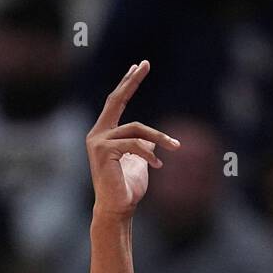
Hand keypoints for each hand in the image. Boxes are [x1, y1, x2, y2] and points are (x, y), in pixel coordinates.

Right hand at [86, 60, 180, 217]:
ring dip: (159, 137)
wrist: (118, 209)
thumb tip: (152, 139)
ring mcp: (98, 141)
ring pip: (136, 129)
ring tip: (174, 148)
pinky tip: (158, 165)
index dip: (127, 84)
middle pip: (116, 100)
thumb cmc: (128, 189)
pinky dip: (149, 154)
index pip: (116, 103)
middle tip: (145, 63)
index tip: (138, 66)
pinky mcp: (104, 151)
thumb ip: (143, 147)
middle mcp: (97, 134)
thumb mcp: (140, 162)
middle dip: (132, 81)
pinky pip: (134, 144)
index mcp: (104, 134)